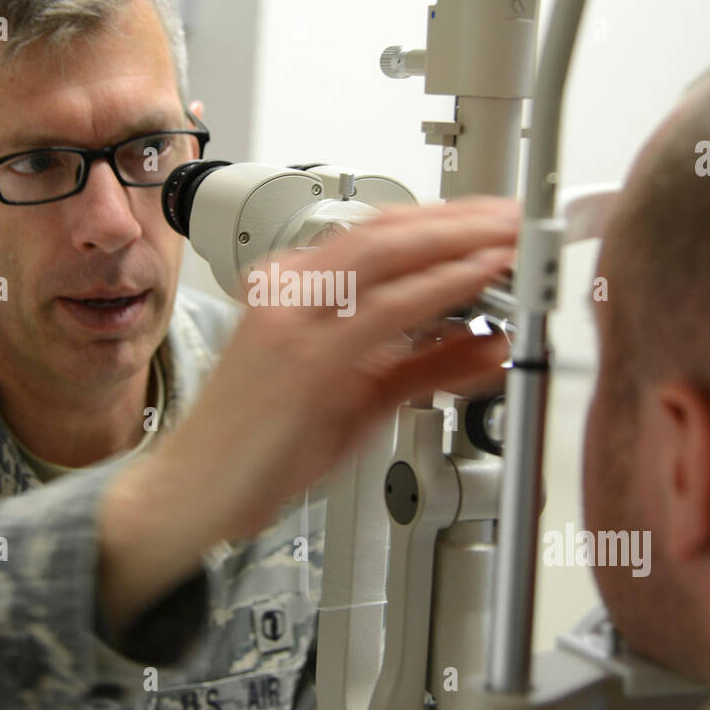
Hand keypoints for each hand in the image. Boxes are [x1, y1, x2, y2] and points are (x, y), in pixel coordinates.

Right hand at [99, 197, 518, 630]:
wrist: (195, 491)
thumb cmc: (261, 445)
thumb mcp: (358, 396)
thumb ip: (425, 366)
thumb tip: (487, 344)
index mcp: (290, 288)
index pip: (377, 235)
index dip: (441, 222)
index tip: (489, 222)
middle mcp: (289, 290)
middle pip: (387, 231)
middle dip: (460, 220)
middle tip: (515, 217)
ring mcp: (295, 321)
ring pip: (390, 255)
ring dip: (460, 241)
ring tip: (512, 236)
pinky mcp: (308, 360)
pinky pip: (388, 309)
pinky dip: (443, 286)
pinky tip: (480, 275)